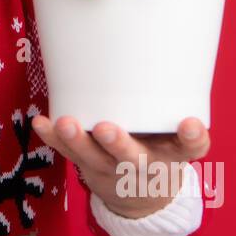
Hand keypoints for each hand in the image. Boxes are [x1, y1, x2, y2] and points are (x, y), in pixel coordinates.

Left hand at [30, 114, 209, 218]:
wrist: (141, 195)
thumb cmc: (158, 146)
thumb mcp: (172, 133)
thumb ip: (165, 103)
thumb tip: (156, 40)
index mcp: (174, 154)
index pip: (192, 148)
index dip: (193, 138)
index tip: (190, 124)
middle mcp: (145, 164)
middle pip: (133, 158)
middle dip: (118, 144)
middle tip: (106, 129)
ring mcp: (113, 168)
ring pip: (94, 158)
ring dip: (78, 141)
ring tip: (66, 123)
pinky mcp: (88, 167)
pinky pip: (68, 153)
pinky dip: (53, 139)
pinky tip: (41, 123)